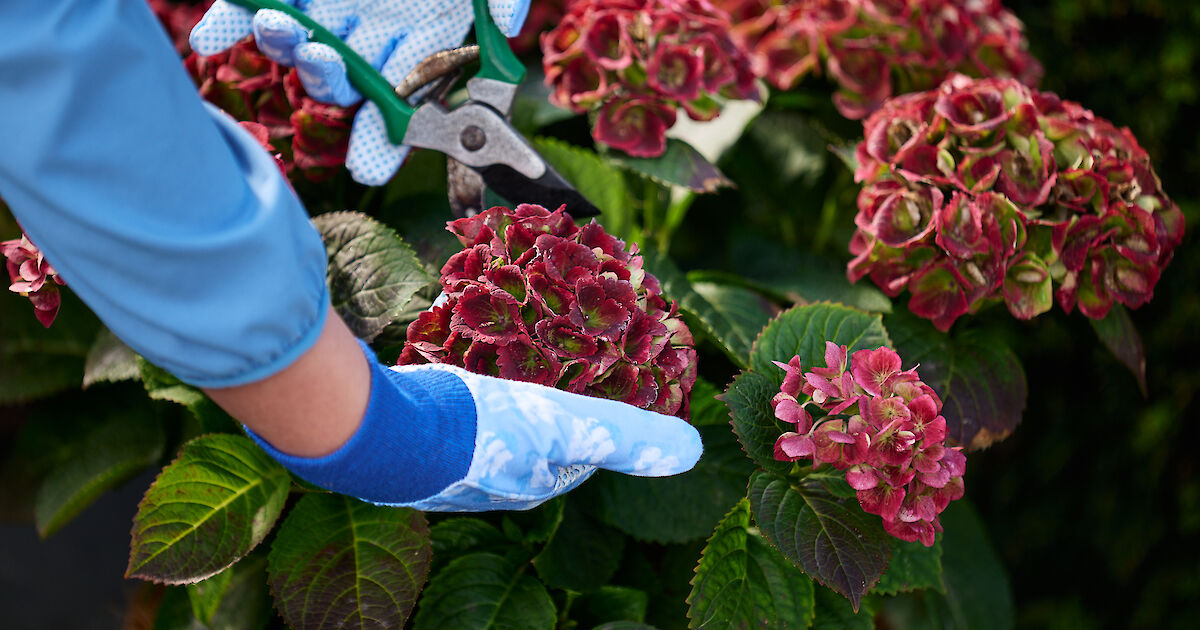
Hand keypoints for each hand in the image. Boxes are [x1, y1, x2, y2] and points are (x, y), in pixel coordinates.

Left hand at [190, 0, 530, 185]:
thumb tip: (505, 23)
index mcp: (426, 35)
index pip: (407, 99)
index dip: (386, 138)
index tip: (369, 169)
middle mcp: (377, 29)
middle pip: (350, 76)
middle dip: (333, 80)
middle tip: (325, 65)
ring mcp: (334, 7)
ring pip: (306, 42)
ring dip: (288, 47)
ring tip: (280, 32)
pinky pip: (254, 5)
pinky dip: (228, 21)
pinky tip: (208, 40)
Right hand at [391, 363, 703, 511]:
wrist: (383, 431)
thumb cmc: (485, 429)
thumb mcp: (572, 425)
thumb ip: (629, 437)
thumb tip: (694, 452)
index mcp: (536, 481)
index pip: (586, 448)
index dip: (602, 412)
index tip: (608, 372)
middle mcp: (494, 477)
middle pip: (538, 426)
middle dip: (550, 388)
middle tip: (557, 344)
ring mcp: (450, 457)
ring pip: (491, 408)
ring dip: (503, 374)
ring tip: (510, 332)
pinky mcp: (414, 430)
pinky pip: (450, 393)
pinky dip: (462, 364)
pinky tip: (460, 332)